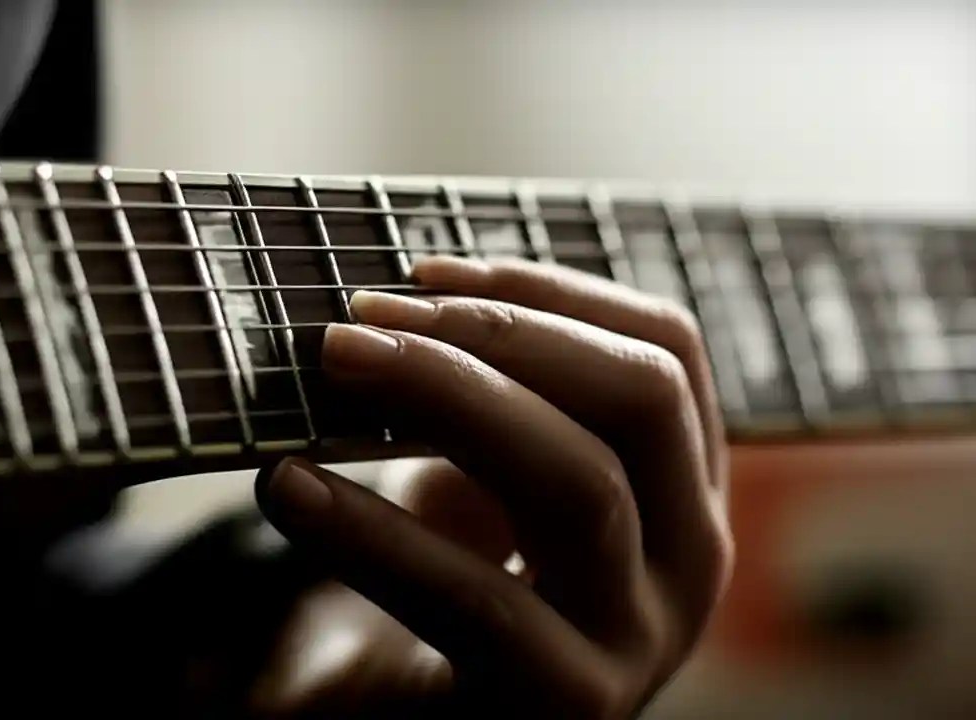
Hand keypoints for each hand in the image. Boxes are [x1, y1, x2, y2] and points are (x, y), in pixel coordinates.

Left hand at [248, 257, 733, 718]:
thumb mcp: (472, 473)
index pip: (668, 349)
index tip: (427, 269)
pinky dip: (373, 531)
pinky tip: (286, 487)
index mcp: (680, 486)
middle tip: (362, 318)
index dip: (552, 290)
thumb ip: (474, 392)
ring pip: (580, 484)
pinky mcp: (564, 710)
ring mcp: (639, 642)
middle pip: (641, 397)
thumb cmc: (437, 590)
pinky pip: (478, 600)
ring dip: (447, 397)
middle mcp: (689, 562)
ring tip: (334, 363)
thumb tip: (396, 289)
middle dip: (498, 331)